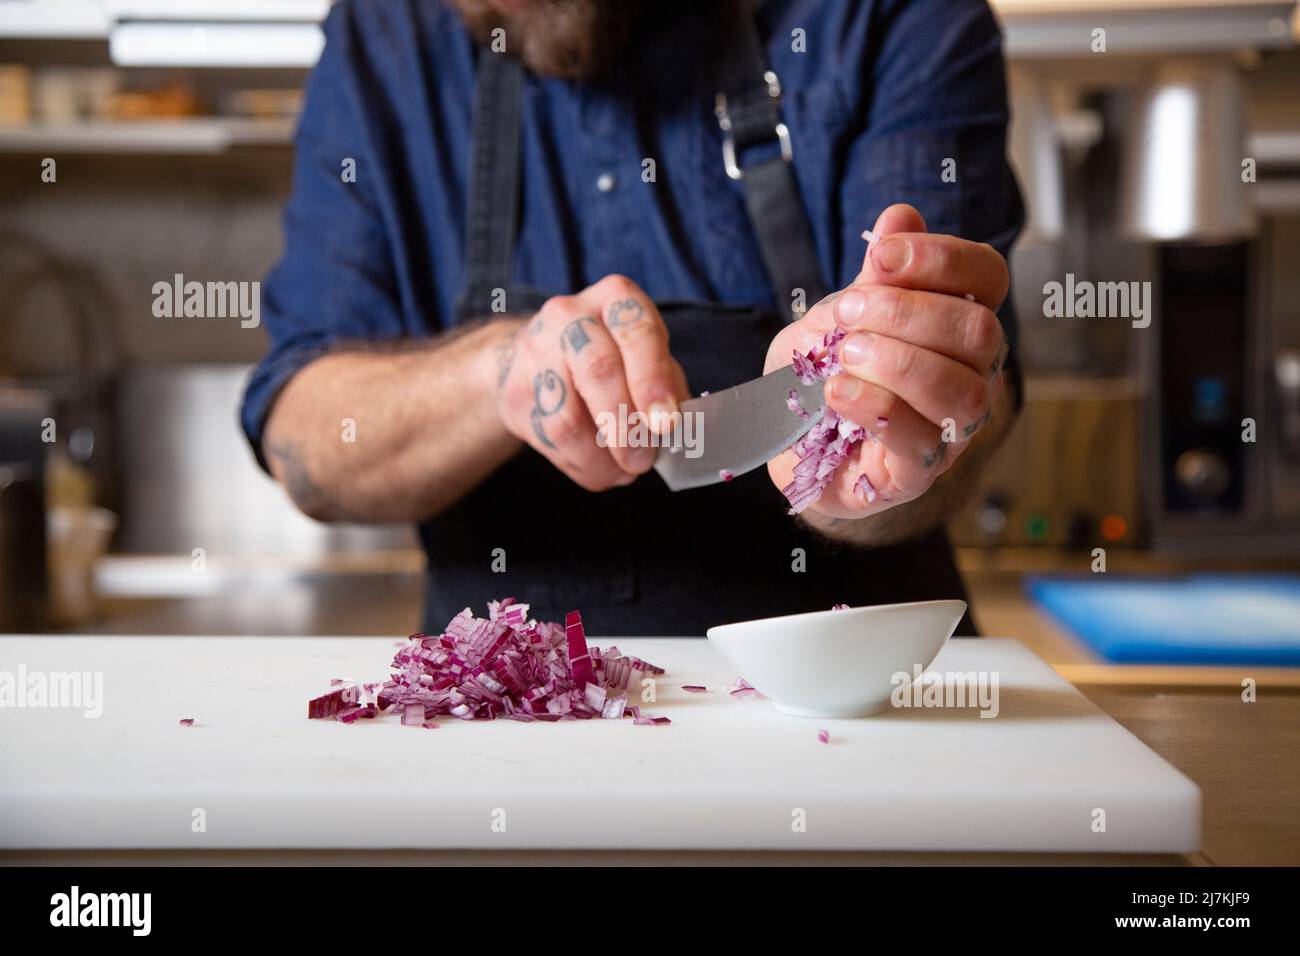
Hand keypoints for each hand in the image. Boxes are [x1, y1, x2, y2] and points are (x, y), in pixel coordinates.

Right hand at [493, 274, 689, 491]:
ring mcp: (534, 354)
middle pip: (598, 371)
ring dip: (603, 458)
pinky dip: (583, 465)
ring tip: (625, 471)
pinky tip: (601, 468)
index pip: (636, 332)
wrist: (535, 355)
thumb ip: (667, 384)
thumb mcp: (646, 355)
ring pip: (568, 419)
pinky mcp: (515, 394)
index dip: (653, 381)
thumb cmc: (609, 355)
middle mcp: (569, 316)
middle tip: (643, 460)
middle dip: (627, 427)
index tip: (666, 423)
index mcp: (614, 298)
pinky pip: (551, 442)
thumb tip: (679, 430)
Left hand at [765, 204, 1009, 519]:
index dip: (943, 259)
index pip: (987, 277)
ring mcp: (953, 426)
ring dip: (896, 362)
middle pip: (978, 331)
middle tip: (846, 314)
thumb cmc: (827, 373)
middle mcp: (971, 372)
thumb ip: (875, 277)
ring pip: (960, 389)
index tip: (883, 256)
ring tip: (843, 356)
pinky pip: (920, 439)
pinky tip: (837, 392)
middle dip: (906, 312)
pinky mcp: (921, 471)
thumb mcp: (838, 316)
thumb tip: (901, 213)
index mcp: (958, 322)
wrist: (792, 444)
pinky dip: (876, 407)